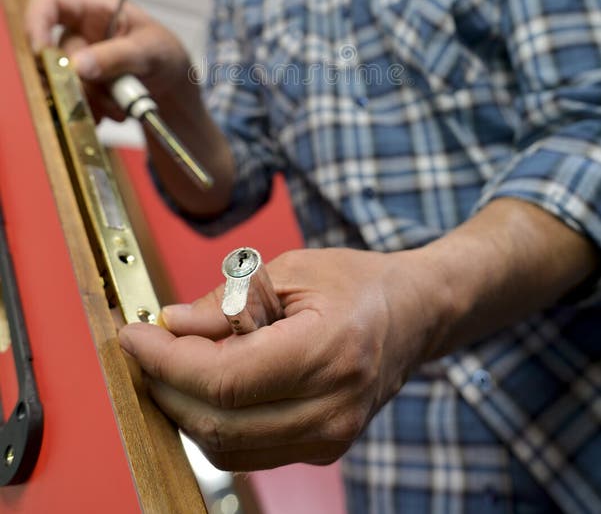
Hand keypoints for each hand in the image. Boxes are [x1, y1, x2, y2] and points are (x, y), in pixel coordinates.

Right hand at [26, 0, 234, 213]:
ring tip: (123, 104)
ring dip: (92, 101)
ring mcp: (77, 62)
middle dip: (77, 81)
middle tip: (104, 95)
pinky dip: (93, 113)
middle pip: (53, 55)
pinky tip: (116, 112)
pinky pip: (72, 104)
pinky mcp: (79, 87)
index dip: (35, 24)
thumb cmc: (164, 53)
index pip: (47, 3)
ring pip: (64, 85)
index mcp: (92, 9)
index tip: (41, 54)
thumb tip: (78, 67)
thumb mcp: (149, 50)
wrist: (172, 83)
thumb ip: (117, 56)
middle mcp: (78, 34)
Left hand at [118, 247, 434, 470]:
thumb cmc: (357, 283)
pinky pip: (246, 451)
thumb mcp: (290, 269)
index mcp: (330, 351)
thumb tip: (170, 324)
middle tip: (144, 347)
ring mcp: (329, 438)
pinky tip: (202, 384)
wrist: (412, 315)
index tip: (134, 336)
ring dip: (182, 408)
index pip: (227, 380)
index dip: (168, 361)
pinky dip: (211, 421)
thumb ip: (226, 302)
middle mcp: (332, 408)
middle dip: (165, 385)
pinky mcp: (321, 450)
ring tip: (169, 363)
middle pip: (219, 423)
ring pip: (226, 447)